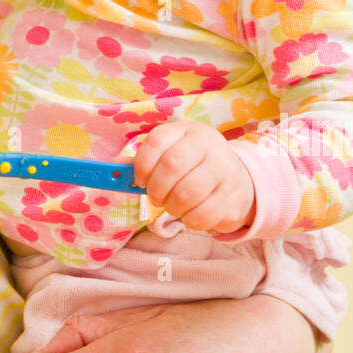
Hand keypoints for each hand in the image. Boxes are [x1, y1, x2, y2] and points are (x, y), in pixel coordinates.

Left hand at [134, 121, 255, 232]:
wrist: (241, 181)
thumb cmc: (196, 166)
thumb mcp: (173, 153)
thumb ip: (145, 161)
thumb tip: (112, 167)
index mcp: (190, 131)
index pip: (156, 141)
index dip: (141, 165)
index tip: (140, 180)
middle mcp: (211, 146)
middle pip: (171, 166)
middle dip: (156, 189)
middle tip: (157, 198)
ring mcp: (226, 172)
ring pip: (185, 195)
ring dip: (172, 207)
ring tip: (175, 205)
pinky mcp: (234, 200)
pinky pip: (201, 217)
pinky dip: (189, 221)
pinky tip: (193, 212)